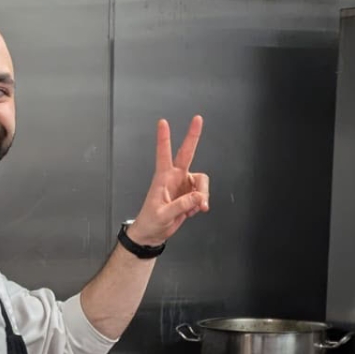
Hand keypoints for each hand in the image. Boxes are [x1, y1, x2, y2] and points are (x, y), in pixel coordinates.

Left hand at [126, 117, 209, 248]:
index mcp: (163, 178)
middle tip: (198, 120)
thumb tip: (198, 197)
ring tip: (197, 209)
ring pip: (202, 181)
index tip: (163, 123)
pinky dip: (200, 204)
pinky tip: (192, 212)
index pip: (163, 154)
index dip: (164, 138)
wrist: (153, 233)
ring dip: (203, 195)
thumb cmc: (151, 222)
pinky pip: (202, 195)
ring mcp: (183, 185)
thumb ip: (181, 205)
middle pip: (186, 153)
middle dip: (193, 136)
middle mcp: (174, 178)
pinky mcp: (189, 195)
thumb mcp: (163, 215)